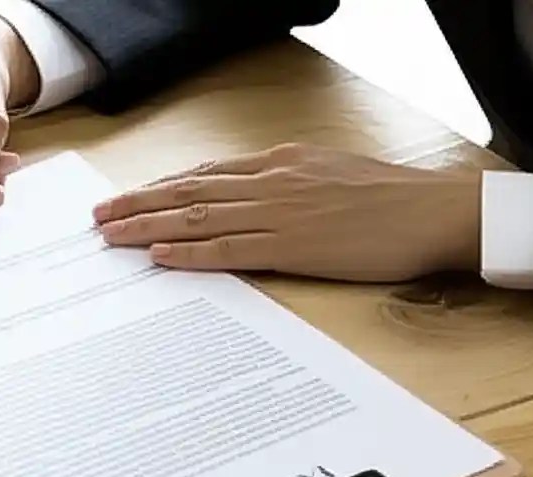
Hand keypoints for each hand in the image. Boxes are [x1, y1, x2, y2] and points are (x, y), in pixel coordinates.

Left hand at [94, 143, 481, 281]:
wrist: (433, 212)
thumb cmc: (391, 199)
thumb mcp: (333, 174)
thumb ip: (291, 183)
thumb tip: (259, 196)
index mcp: (282, 162)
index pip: (207, 174)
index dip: (163, 187)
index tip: (132, 196)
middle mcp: (272, 181)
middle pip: (189, 192)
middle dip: (139, 203)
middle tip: (100, 215)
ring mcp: (280, 212)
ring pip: (197, 218)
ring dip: (148, 227)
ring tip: (111, 235)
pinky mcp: (293, 246)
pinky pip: (227, 249)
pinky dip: (188, 253)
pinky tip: (158, 257)